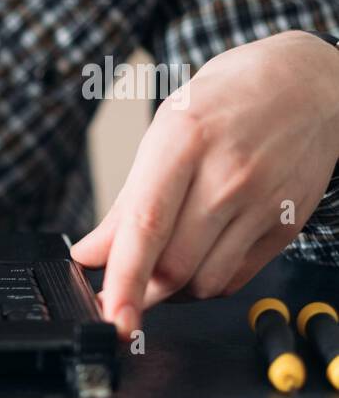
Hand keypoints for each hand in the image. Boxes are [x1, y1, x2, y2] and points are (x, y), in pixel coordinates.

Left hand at [73, 32, 338, 336]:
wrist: (307, 83)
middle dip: (138, 291)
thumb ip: (126, 202)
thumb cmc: (225, 102)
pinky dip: (205, 284)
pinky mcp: (286, 224)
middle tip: (120, 289)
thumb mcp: (163, 132)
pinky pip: (235, 278)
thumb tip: (90, 254)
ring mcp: (262, 202)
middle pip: (173, 266)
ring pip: (203, 282)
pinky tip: (195, 261)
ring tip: (158, 269)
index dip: (123, 280)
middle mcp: (227, 175)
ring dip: (171, 292)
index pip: (146, 227)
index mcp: (184, 142)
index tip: (108, 315)